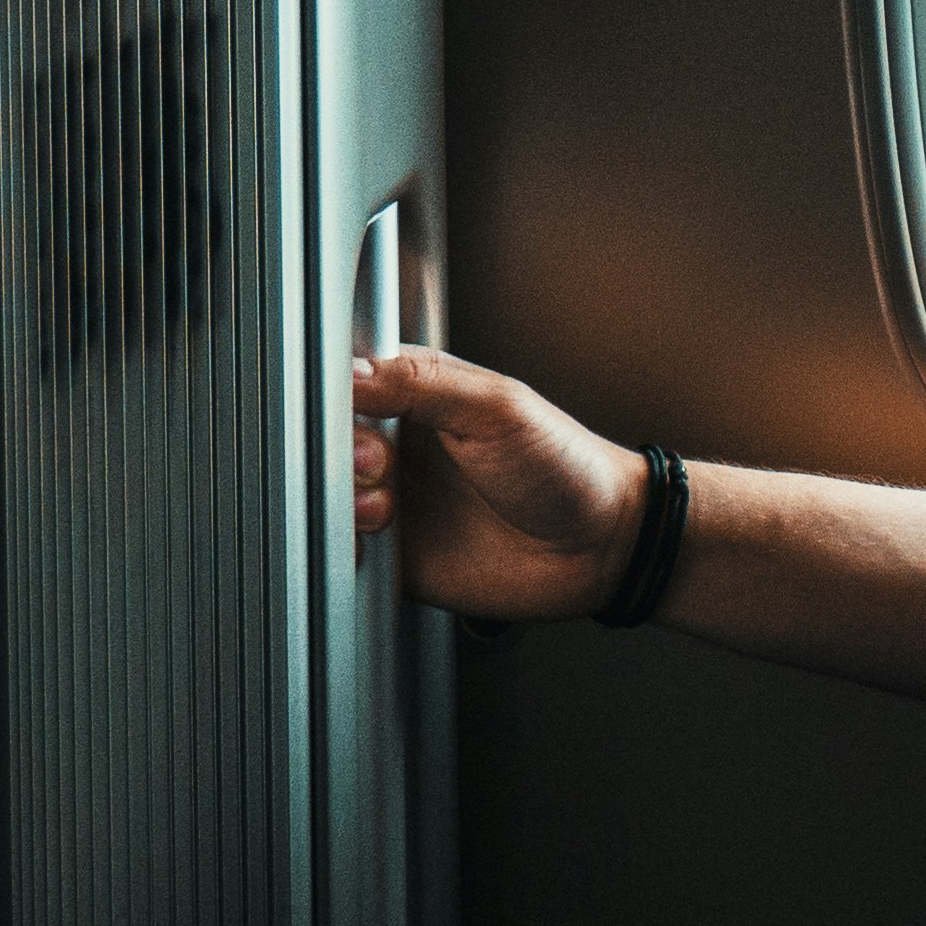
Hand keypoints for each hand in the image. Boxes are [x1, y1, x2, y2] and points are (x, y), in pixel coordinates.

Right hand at [350, 345, 649, 620]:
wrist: (598, 546)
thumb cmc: (565, 464)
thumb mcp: (498, 408)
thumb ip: (422, 385)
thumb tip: (354, 371)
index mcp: (422, 394)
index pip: (350, 382)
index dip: (335, 397)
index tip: (346, 412)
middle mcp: (401, 445)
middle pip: (327, 442)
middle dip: (342, 454)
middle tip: (380, 464)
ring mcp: (394, 499)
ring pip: (327, 496)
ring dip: (344, 502)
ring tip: (388, 507)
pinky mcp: (394, 554)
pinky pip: (341, 550)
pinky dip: (343, 545)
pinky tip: (378, 539)